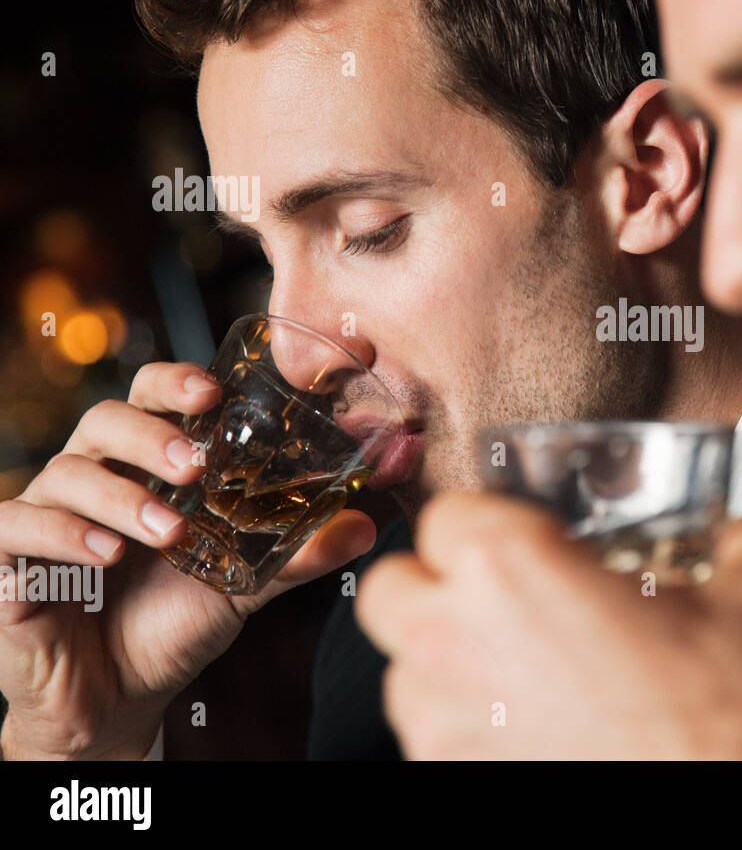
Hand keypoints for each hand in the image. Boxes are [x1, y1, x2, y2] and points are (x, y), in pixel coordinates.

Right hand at [0, 361, 376, 759]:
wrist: (119, 698)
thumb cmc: (175, 622)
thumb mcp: (243, 585)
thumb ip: (296, 552)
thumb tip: (366, 525)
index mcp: (147, 467)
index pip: (151, 397)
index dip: (176, 382)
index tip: (215, 390)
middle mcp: (95, 478)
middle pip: (106, 420)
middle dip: (153, 434)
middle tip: (198, 464)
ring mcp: (49, 515)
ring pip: (68, 472)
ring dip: (122, 496)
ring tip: (169, 531)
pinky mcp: (9, 560)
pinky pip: (17, 525)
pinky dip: (63, 534)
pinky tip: (107, 555)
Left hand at [356, 491, 741, 758]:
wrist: (733, 815)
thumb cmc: (726, 724)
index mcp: (512, 568)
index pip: (448, 511)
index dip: (489, 519)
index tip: (524, 536)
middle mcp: (456, 643)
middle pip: (393, 587)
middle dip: (436, 585)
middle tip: (503, 595)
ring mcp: (444, 728)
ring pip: (403, 671)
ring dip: (449, 662)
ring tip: (523, 673)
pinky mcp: (451, 784)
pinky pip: (433, 742)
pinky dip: (470, 732)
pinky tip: (536, 734)